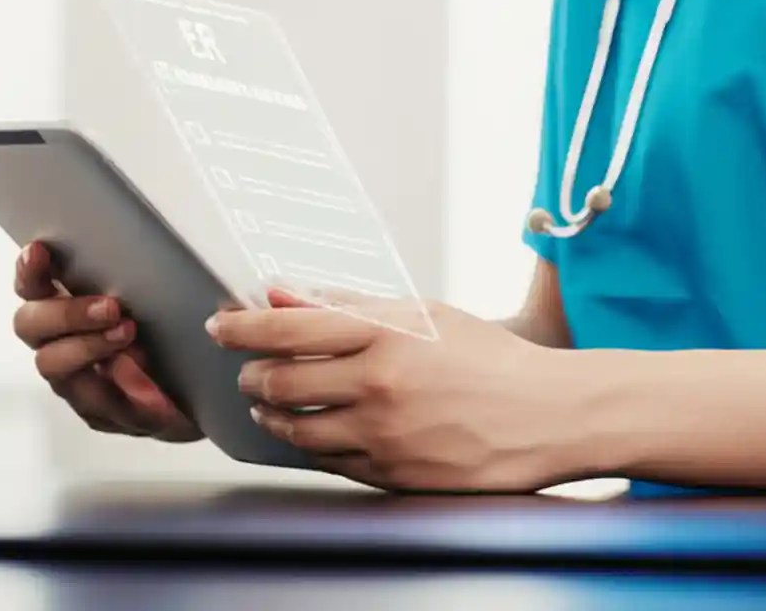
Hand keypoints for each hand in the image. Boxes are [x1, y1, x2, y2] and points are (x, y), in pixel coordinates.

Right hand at [12, 241, 201, 441]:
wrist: (202, 387)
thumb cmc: (169, 335)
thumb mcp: (157, 298)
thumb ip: (136, 279)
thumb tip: (134, 252)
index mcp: (67, 307)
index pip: (32, 286)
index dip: (30, 270)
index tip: (40, 252)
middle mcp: (60, 344)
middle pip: (30, 325)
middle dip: (67, 314)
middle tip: (110, 307)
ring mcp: (76, 382)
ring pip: (57, 367)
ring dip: (91, 348)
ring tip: (130, 338)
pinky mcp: (102, 414)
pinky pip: (101, 408)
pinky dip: (123, 394)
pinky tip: (147, 386)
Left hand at [208, 290, 597, 491]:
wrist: (547, 414)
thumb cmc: (488, 357)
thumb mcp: (423, 313)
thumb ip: (347, 303)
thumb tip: (282, 292)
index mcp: (386, 332)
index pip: (285, 328)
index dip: (239, 328)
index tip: (219, 327)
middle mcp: (378, 383)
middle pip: (277, 382)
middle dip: (251, 376)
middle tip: (250, 372)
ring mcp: (383, 434)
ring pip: (293, 429)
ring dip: (270, 416)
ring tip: (271, 406)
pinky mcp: (391, 473)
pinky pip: (326, 460)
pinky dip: (309, 444)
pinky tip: (315, 431)